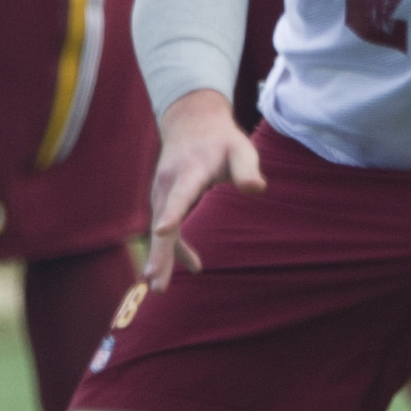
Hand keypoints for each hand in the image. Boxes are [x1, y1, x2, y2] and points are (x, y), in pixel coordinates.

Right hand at [145, 89, 263, 288]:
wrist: (191, 123)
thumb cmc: (222, 140)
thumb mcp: (241, 147)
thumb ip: (248, 168)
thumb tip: (256, 188)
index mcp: (190, 171)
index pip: (180, 194)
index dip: (172, 212)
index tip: (163, 230)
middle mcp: (169, 183)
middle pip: (162, 220)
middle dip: (158, 251)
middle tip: (155, 281)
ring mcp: (161, 192)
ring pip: (158, 229)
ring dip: (159, 258)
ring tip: (159, 287)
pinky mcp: (162, 200)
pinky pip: (165, 228)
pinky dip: (173, 248)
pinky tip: (193, 266)